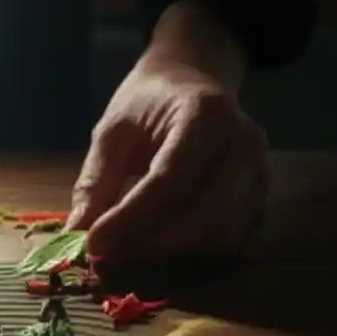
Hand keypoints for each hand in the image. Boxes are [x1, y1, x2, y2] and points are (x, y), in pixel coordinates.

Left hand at [68, 1, 269, 262]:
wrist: (194, 81)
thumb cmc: (149, 104)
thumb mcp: (113, 131)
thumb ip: (96, 181)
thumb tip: (76, 233)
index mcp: (206, 115)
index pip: (168, 179)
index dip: (130, 218)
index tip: (94, 244)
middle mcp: (243, 144)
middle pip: (204, 213)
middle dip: (152, 242)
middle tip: (109, 254)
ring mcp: (259, 171)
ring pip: (221, 234)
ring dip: (172, 251)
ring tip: (130, 247)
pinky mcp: (260, 195)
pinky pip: (232, 239)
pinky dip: (193, 251)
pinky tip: (159, 242)